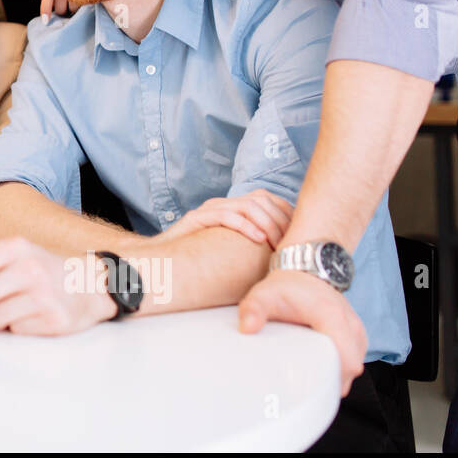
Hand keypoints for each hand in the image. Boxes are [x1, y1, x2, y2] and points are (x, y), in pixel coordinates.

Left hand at [0, 236, 115, 333]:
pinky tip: (29, 317)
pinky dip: (14, 328)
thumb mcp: (16, 261)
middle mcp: (29, 268)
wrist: (92, 285)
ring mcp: (43, 294)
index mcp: (15, 248)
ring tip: (8, 310)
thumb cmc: (45, 273)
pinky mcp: (53, 318)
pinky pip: (15, 330)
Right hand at [162, 189, 293, 249]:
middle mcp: (222, 204)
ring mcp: (209, 210)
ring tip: (275, 243)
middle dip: (280, 219)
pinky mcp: (197, 218)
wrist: (160, 259)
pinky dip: (246, 225)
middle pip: (262, 199)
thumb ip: (252, 244)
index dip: (287, 213)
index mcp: (233, 208)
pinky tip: (258, 239)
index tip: (297, 234)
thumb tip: (284, 254)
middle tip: (289, 242)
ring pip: (248, 205)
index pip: (268, 199)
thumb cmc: (198, 258)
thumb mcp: (231, 249)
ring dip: (267, 223)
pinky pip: (226, 215)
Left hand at [238, 269, 366, 397]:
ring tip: (310, 378)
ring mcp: (356, 330)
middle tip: (303, 386)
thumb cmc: (286, 285)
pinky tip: (320, 368)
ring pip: (355, 366)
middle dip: (331, 381)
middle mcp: (350, 323)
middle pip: (351, 368)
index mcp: (331, 316)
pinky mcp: (356, 335)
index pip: (346, 360)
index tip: (308, 385)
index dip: (331, 378)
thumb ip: (253, 309)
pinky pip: (354, 359)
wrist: (304, 271)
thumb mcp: (264, 294)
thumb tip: (247, 328)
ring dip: (336, 375)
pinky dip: (340, 367)